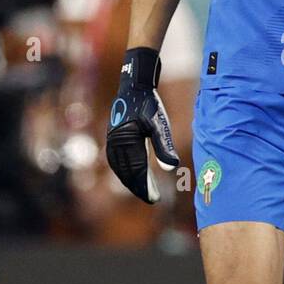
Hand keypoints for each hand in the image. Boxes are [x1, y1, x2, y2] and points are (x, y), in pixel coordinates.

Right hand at [105, 48, 178, 202]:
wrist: (134, 84)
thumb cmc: (149, 104)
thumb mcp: (160, 124)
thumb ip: (164, 146)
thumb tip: (171, 168)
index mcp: (125, 142)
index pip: (136, 172)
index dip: (145, 187)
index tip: (154, 199)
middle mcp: (115, 143)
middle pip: (126, 173)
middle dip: (138, 187)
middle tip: (151, 198)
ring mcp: (112, 140)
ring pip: (120, 167)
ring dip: (130, 180)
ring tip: (142, 189)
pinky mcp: (114, 137)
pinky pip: (117, 160)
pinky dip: (125, 170)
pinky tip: (134, 173)